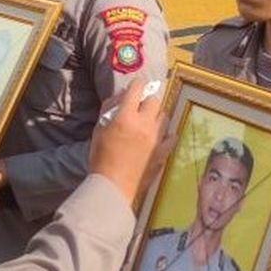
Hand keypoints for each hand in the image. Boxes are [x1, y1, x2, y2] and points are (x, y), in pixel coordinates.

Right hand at [89, 79, 168, 204]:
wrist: (112, 186)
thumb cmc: (101, 158)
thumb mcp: (99, 129)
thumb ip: (109, 109)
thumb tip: (121, 96)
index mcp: (126, 116)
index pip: (137, 88)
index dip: (137, 84)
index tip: (136, 86)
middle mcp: (144, 124)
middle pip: (155, 100)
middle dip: (147, 100)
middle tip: (139, 107)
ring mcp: (156, 138)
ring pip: (164, 116)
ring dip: (156, 116)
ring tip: (147, 123)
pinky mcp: (163, 151)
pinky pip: (171, 136)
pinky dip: (167, 135)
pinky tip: (158, 138)